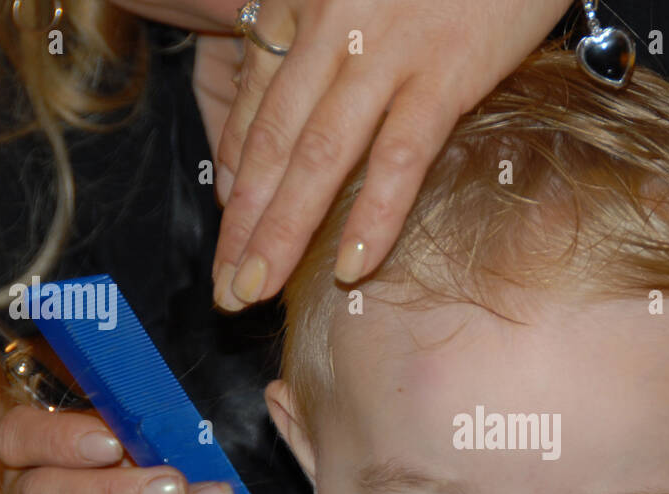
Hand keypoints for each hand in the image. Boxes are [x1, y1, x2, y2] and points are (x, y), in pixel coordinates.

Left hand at [210, 0, 574, 309]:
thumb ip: (334, 41)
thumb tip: (319, 119)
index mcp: (306, 7)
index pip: (258, 112)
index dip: (237, 182)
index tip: (228, 238)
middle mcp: (331, 28)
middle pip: (275, 143)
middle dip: (245, 223)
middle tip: (225, 290)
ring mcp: (385, 53)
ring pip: (320, 156)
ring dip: (284, 229)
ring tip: (256, 288)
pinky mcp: (443, 72)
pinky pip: (400, 156)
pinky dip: (374, 214)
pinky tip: (353, 264)